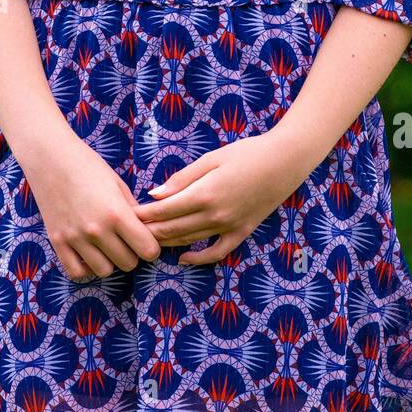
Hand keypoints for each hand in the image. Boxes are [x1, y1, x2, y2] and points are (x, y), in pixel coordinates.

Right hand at [18, 127, 161, 281]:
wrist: (50, 157)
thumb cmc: (88, 165)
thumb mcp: (118, 184)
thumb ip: (133, 211)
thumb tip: (146, 232)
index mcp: (116, 213)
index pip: (148, 250)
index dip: (151, 247)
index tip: (146, 240)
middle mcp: (97, 230)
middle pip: (128, 264)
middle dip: (132, 254)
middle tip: (126, 240)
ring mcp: (75, 238)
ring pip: (105, 271)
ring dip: (110, 261)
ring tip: (107, 245)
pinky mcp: (57, 241)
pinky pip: (77, 272)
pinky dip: (86, 268)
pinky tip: (89, 254)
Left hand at [134, 131, 306, 265]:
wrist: (284, 161)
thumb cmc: (246, 153)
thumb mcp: (211, 159)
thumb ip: (182, 179)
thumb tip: (155, 194)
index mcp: (204, 194)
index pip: (164, 211)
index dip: (143, 215)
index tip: (127, 215)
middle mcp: (215, 216)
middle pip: (173, 229)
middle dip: (149, 231)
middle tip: (130, 231)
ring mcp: (229, 227)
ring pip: (190, 241)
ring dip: (166, 242)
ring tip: (147, 241)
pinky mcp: (242, 232)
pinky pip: (217, 252)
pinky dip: (198, 258)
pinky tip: (183, 258)